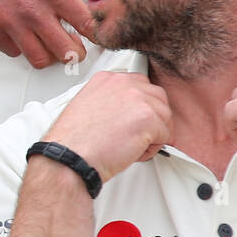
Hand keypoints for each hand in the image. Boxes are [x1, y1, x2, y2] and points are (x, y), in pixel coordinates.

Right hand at [0, 0, 95, 68]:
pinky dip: (21, 45)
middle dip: (75, 53)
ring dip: (49, 55)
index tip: (94, 37)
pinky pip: (13, 50)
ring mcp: (8, 22)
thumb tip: (74, 3)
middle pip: (66, 51)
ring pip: (40, 59)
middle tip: (75, 51)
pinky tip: (21, 32)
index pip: (84, 23)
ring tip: (49, 46)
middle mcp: (31, 9)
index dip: (94, 33)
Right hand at [44, 70, 170, 183]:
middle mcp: (123, 83)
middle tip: (136, 136)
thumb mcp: (86, 108)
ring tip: (131, 146)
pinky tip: (133, 152)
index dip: (139, 107)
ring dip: (153, 135)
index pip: (139, 85)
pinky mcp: (148, 118)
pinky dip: (153, 149)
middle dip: (151, 119)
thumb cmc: (74, 143)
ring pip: (164, 116)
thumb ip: (109, 102)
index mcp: (107, 79)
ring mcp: (137, 98)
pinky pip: (166, 135)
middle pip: (157, 97)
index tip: (133, 120)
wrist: (71, 157)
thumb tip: (125, 112)